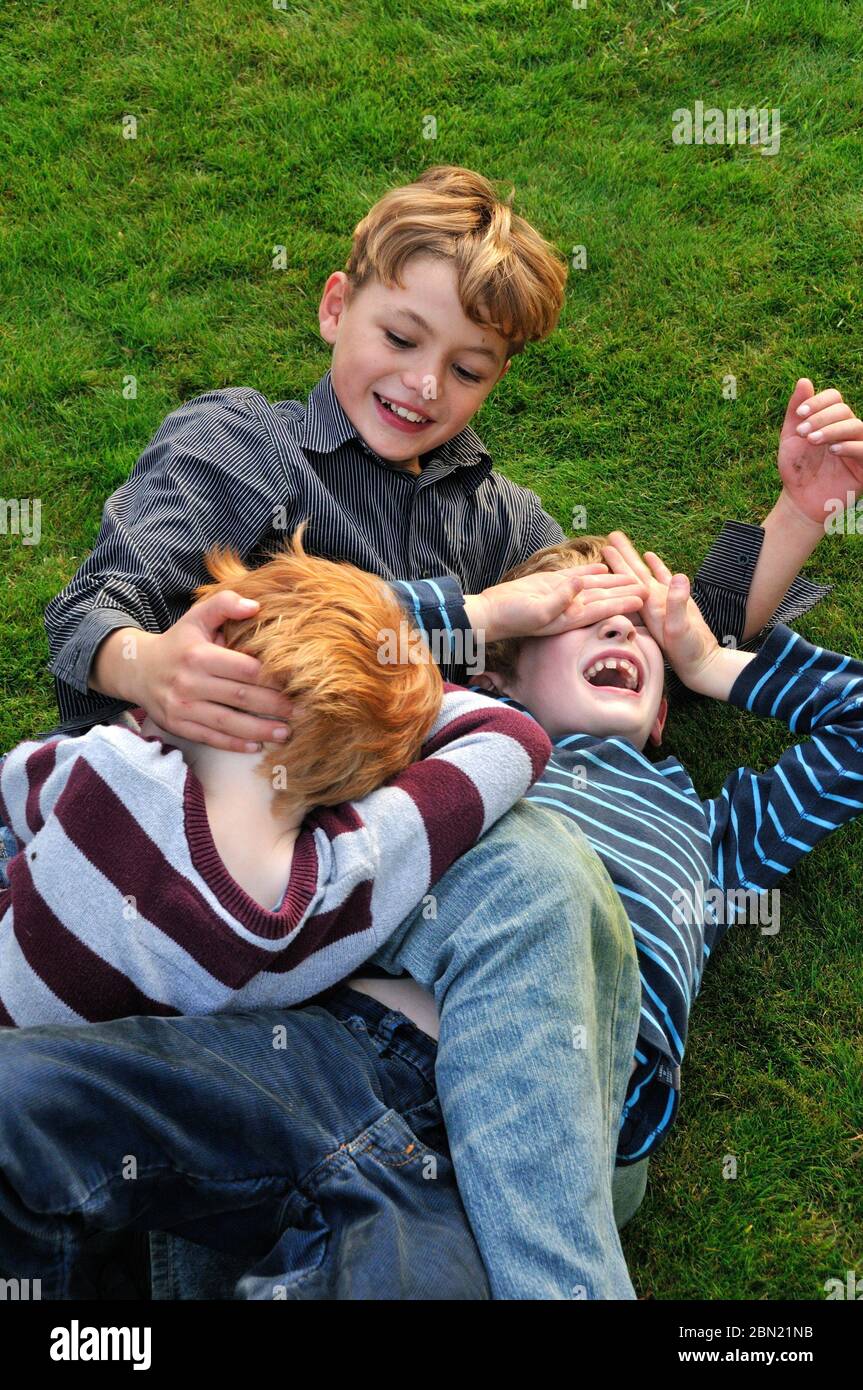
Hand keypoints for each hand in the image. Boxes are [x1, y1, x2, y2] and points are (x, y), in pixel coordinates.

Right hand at [135, 591, 294, 751]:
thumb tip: (255, 606)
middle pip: (240, 697)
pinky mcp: (177, 725)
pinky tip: (255, 747)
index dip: (272, 677)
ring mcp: (182, 707)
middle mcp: (189, 682)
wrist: (137, 669)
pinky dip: (233, 744)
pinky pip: (210, 737)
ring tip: (285, 733)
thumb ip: (225, 604)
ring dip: (259, 730)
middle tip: (300, 712)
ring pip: (227, 722)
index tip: (296, 683)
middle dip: (274, 706)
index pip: (244, 668)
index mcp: (198, 655)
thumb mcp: (197, 617)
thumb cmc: (178, 642)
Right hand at [466, 564, 646, 642]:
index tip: (643, 599)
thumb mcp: (536, 611)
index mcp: (569, 617)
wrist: (490, 612)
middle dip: (626, 592)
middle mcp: (570, 608)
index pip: (603, 609)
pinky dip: (592, 571)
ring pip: (594, 586)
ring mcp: (562, 596)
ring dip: (614, 580)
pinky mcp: (551, 584)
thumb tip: (580, 583)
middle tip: (650, 586)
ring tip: (634, 575)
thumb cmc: (510, 617)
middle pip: (604, 598)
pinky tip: (605, 567)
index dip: (624, 603)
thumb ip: (560, 599)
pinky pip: (576, 576)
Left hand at [602, 533, 720, 688]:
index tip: (604, 547)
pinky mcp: (674, 600)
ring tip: (620, 541)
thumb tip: (680, 576)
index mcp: (647, 606)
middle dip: (619, 555)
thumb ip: (679, 603)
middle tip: (609, 535)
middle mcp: (649, 602)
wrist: (700, 661)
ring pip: (643, 572)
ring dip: (632, 557)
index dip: (617, 564)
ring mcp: (661, 600)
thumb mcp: (681, 628)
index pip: (628, 580)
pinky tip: (648, 554)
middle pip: (631, 573)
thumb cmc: (687, 650)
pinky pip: (661, 578)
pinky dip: (654, 566)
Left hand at [778, 378, 862, 527]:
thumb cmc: (796, 469)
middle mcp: (846, 430)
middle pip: (843, 411)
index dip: (818, 401)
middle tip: (802, 433)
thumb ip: (795, 411)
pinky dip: (852, 446)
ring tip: (813, 440)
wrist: (799, 501)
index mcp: (830, 420)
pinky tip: (834, 450)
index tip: (798, 415)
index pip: (834, 398)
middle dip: (821, 418)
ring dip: (833, 429)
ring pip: (856, 426)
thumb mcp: (790, 438)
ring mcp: (857, 447)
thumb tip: (804, 380)